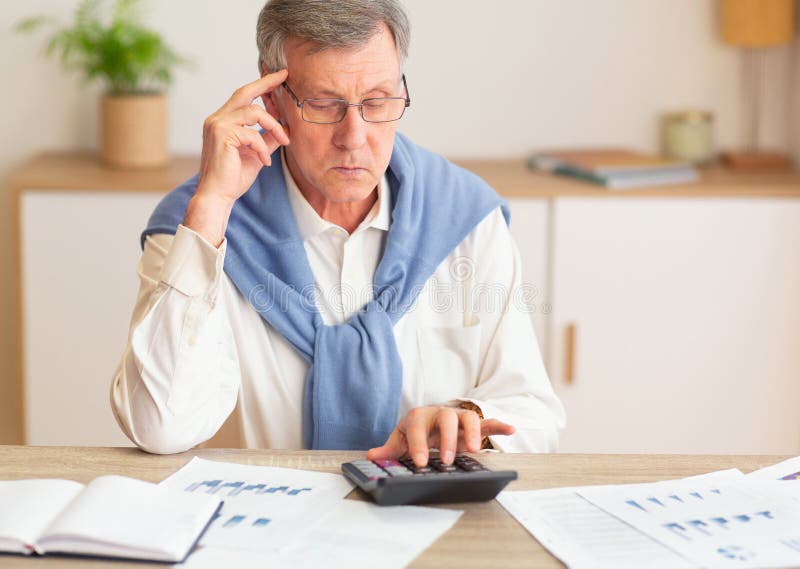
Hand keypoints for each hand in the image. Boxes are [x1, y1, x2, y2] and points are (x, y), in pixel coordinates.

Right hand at [184, 69, 289, 245]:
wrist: (217, 196)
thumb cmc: (233, 177)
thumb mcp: (256, 154)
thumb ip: (268, 139)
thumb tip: (285, 129)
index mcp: (222, 121)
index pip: (243, 97)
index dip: (261, 85)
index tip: (279, 77)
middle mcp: (217, 118)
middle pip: (245, 92)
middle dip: (266, 83)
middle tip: (285, 77)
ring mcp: (217, 125)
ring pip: (254, 111)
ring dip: (274, 126)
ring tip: (284, 141)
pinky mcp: (222, 135)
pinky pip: (253, 134)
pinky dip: (263, 148)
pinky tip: (265, 162)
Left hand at [366, 406, 515, 466]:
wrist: (429, 422)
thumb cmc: (415, 432)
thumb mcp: (400, 440)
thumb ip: (388, 450)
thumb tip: (372, 457)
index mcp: (419, 417)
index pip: (418, 427)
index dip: (419, 443)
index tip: (421, 462)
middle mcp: (440, 414)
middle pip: (446, 418)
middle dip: (447, 439)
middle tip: (447, 460)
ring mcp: (458, 418)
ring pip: (468, 417)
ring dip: (472, 432)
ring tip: (474, 450)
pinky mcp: (474, 425)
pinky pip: (488, 422)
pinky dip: (499, 425)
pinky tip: (510, 430)